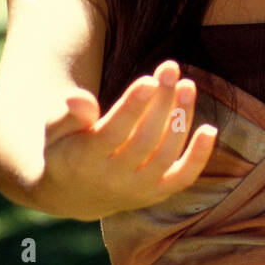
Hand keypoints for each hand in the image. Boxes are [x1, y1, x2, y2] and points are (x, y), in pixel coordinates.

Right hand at [38, 60, 217, 219]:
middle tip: (170, 68)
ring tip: (187, 85)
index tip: (149, 80)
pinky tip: (210, 129)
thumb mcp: (54, 130)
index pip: (113, 133)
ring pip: (166, 155)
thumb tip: (80, 98)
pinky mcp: (155, 194)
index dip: (133, 107)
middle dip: (161, 102)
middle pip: (144, 139)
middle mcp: (112, 179)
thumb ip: (67, 115)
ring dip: (180, 119)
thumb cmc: (64, 148)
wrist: (72, 195)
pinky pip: (182, 178)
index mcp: (84, 160)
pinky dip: (199, 156)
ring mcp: (137, 190)